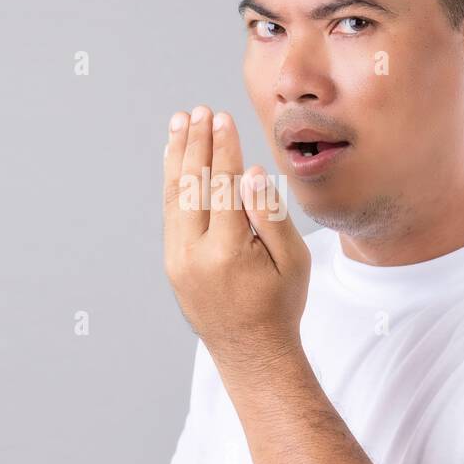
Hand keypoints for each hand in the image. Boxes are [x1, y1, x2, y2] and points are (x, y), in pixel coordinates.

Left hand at [162, 106, 310, 372]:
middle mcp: (195, 254)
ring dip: (178, 156)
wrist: (250, 352)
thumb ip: (272, 215)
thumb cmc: (280, 305)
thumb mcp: (293, 262)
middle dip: (196, 143)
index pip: (222, 186)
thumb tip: (254, 174)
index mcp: (228, 251)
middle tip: (199, 111)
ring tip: (180, 123)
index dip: (223, 148)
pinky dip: (172, 182)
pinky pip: (170, 213)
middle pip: (192, 184)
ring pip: (174, 196)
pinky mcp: (172, 263)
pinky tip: (175, 159)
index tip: (222, 118)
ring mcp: (178, 259)